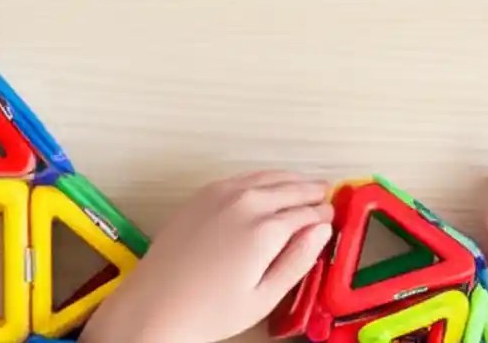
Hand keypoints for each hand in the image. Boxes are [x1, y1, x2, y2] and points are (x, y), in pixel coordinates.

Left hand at [81, 171, 333, 342]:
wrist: (155, 305)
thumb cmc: (208, 310)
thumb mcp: (264, 297)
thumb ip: (297, 260)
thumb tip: (322, 232)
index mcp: (265, 230)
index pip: (307, 214)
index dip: (323, 215)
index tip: (332, 217)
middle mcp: (245, 203)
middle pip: (290, 188)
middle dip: (311, 192)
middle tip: (325, 195)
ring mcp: (221, 194)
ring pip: (267, 176)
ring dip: (290, 180)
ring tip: (305, 186)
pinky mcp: (203, 194)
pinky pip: (244, 177)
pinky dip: (264, 178)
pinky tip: (268, 185)